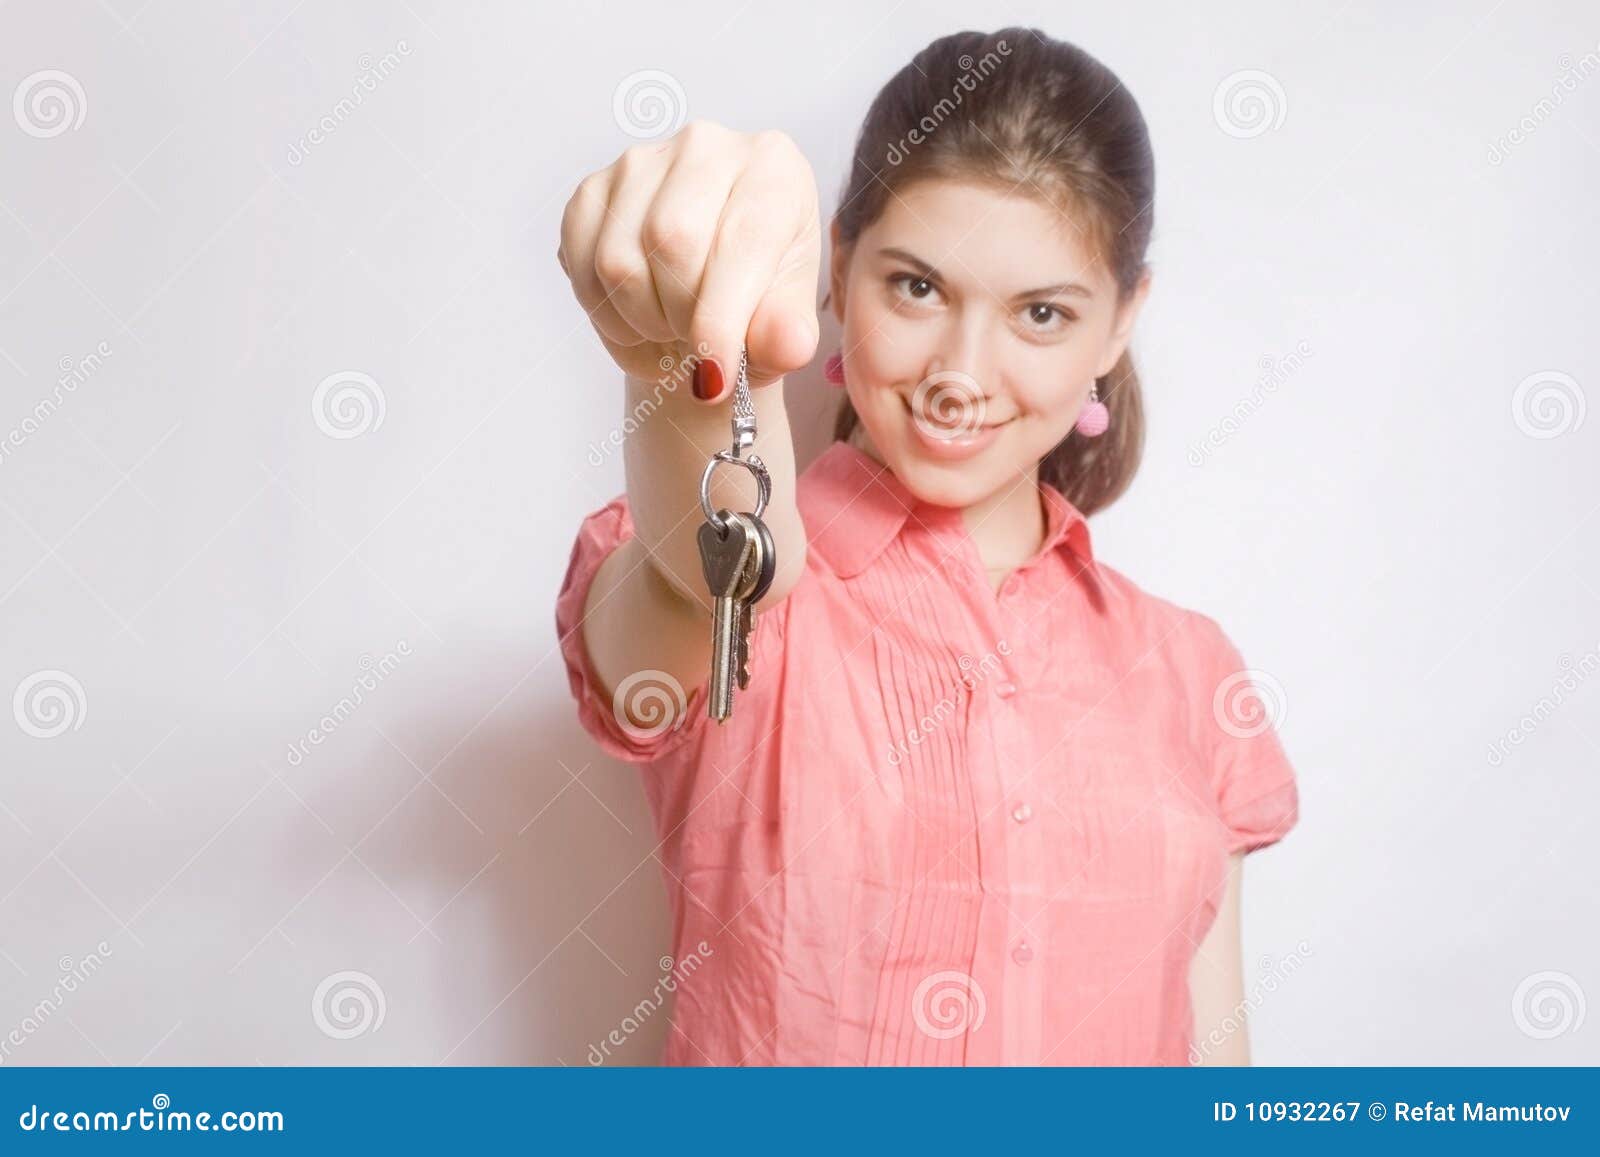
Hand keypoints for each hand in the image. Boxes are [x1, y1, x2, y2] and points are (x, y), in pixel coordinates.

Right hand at [557, 120, 821, 398]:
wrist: (712, 289)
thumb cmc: (759, 299)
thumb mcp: (787, 322)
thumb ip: (788, 335)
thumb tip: (784, 345)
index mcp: (774, 168)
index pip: (741, 239)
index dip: (722, 320)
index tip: (715, 379)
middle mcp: (707, 146)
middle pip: (671, 241)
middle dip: (679, 319)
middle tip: (695, 351)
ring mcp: (643, 161)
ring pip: (619, 259)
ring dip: (641, 323)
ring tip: (670, 335)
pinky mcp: (594, 189)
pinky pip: (582, 264)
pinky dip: (606, 314)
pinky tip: (638, 319)